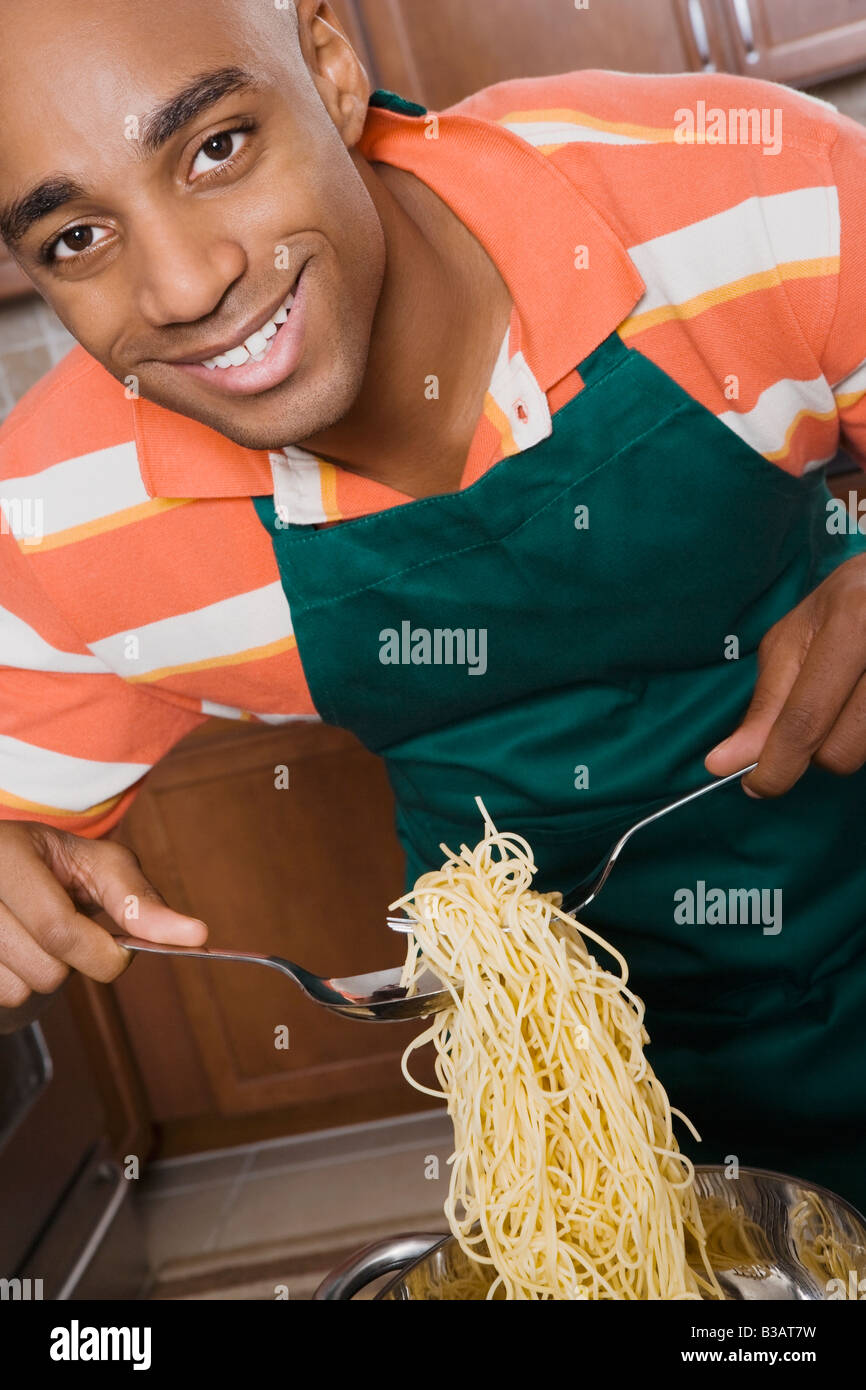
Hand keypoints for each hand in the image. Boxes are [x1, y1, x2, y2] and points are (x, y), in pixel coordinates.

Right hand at [0, 821, 206, 1031]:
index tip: (119, 950)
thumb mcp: (103, 866)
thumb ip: (142, 901)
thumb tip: (196, 934)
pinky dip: (16, 985)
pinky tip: (14, 951)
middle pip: (43, 968)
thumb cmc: (58, 866)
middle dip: (73, 962)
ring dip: (41, 974)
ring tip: (34, 936)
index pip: (59, 929)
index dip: (100, 953)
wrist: (4, 867)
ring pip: (18, 991)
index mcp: (6, 854)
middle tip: (66, 929)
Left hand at [705, 553, 865, 796]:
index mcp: (852, 624)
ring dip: (843, 741)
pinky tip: (863, 702)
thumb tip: (726, 763)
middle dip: (813, 749)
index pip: (805, 720)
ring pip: (862, 754)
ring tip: (847, 695)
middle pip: (838, 751)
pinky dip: (862, 733)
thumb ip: (765, 703)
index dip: (776, 765)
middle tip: (817, 706)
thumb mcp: (794, 640)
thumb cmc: (844, 607)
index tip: (756, 786)